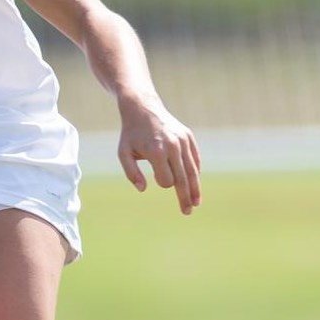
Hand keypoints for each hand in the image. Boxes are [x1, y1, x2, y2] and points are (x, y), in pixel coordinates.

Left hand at [116, 98, 201, 214]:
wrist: (143, 107)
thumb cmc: (131, 133)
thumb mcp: (123, 152)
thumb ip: (131, 173)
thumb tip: (143, 189)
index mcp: (156, 151)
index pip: (167, 180)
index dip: (163, 183)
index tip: (158, 179)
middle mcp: (173, 146)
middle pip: (183, 179)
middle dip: (185, 198)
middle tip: (187, 212)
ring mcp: (183, 141)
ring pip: (193, 171)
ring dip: (195, 189)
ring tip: (196, 203)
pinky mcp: (189, 137)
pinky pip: (195, 159)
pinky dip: (196, 171)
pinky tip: (195, 183)